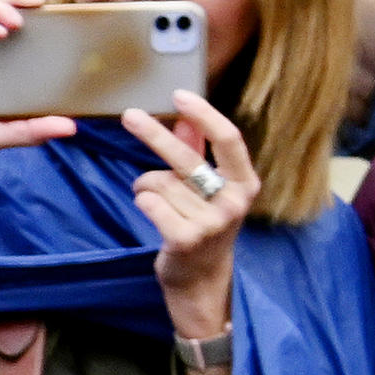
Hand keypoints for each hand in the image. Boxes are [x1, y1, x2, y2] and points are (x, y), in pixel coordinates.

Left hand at [124, 93, 247, 338]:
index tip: (179, 95)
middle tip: (129, 116)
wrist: (200, 279)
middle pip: (186, 158)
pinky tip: (152, 213)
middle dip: (153, 135)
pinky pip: (150, 203)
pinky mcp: (185, 238)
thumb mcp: (207, 190)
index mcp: (245, 183)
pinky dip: (143, 202)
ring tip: (156, 203)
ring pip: (159, 183)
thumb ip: (198, 154)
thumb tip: (184, 119)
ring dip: (146, 188)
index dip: (204, 115)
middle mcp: (233, 200)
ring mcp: (212, 222)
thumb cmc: (201, 227)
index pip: (229, 139)